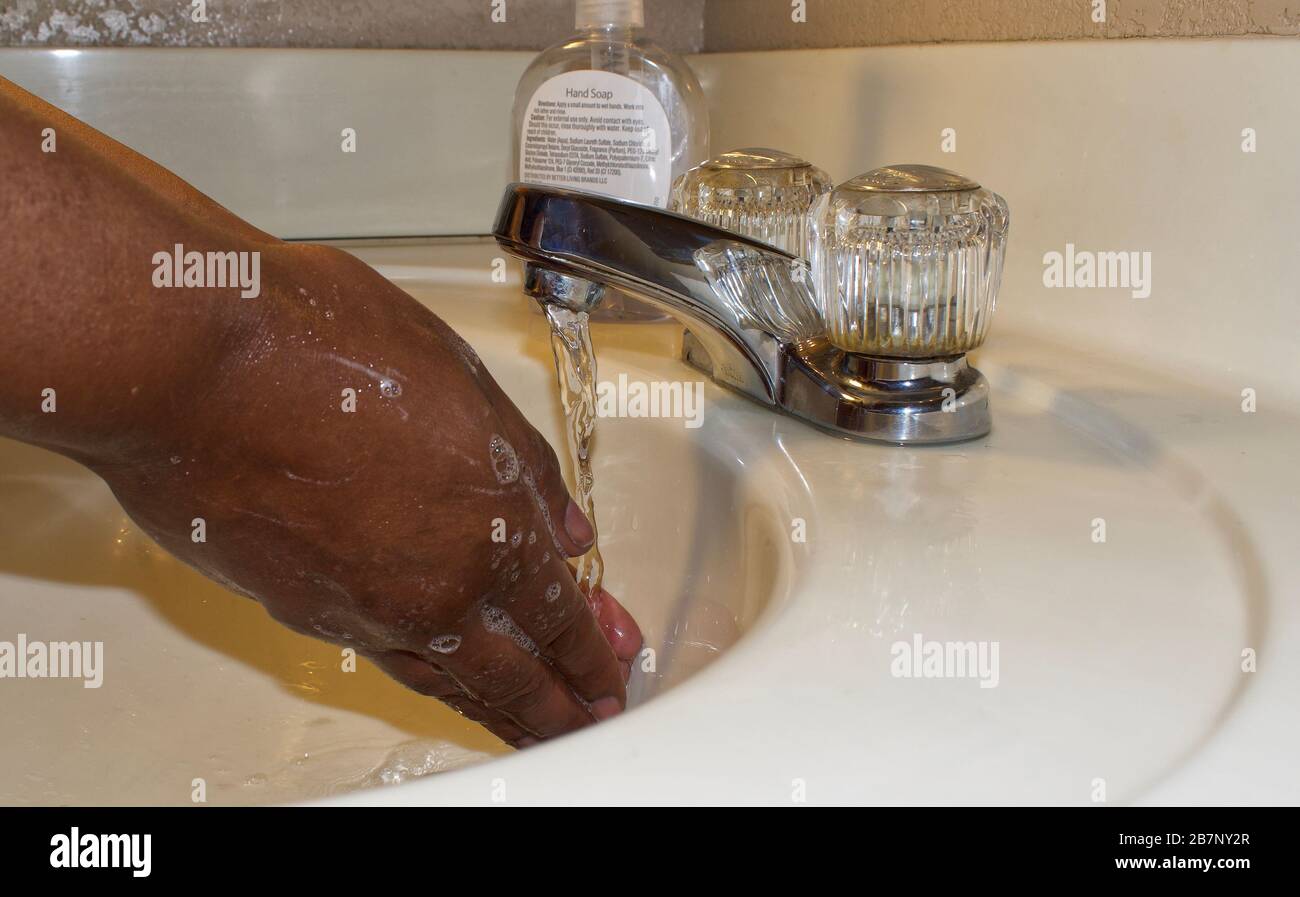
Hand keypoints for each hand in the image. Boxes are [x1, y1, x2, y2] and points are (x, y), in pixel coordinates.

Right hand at [89, 242, 641, 745]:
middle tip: (585, 723)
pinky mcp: (293, 607)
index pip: (559, 615)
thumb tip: (570, 527)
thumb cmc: (329, 351)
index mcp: (490, 532)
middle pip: (510, 673)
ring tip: (518, 726)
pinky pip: (378, 656)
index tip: (612, 672)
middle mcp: (428, 592)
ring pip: (440, 678)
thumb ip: (526, 469)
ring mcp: (356, 609)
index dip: (591, 651)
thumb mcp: (466, 387)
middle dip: (556, 706)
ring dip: (488, 707)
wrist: (191, 367)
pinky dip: (418, 674)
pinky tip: (426, 667)